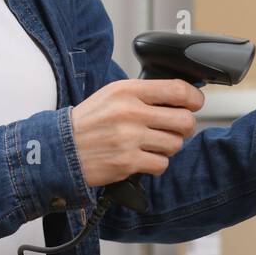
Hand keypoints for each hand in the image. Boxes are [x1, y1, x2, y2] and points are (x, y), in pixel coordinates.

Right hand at [69, 78, 203, 186]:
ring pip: (175, 144)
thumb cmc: (89, 121)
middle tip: (176, 129)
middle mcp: (130, 112)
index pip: (177, 90)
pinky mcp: (128, 162)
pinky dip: (156, 163)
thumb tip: (179, 97)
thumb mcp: (112, 94)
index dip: (194, 98)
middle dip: (185, 127)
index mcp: (127, 90)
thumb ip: (143, 93)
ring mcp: (129, 138)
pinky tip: (142, 157)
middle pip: (184, 120)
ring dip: (168, 146)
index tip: (194, 103)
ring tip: (152, 143)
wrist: (61, 148)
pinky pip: (161, 164)